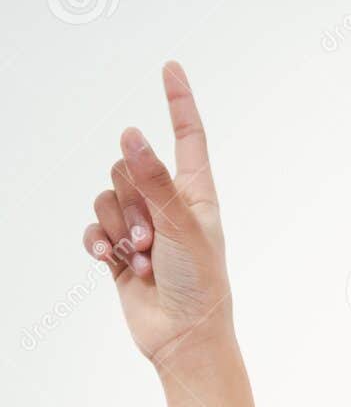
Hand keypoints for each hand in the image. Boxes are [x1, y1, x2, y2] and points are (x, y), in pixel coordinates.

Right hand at [82, 59, 233, 369]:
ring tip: (142, 259)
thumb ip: (153, 180)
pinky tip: (110, 260)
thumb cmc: (200, 284)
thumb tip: (131, 135)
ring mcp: (141, 226)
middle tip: (152, 241)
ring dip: (120, 229)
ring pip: (108, 196)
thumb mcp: (182, 226)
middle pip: (128, 167)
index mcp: (195, 193)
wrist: (184, 338)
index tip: (171, 68)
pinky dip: (99, 241)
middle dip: (133, 203)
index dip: (178, 102)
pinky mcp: (118, 250)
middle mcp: (166, 204)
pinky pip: (95, 226)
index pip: (187, 137)